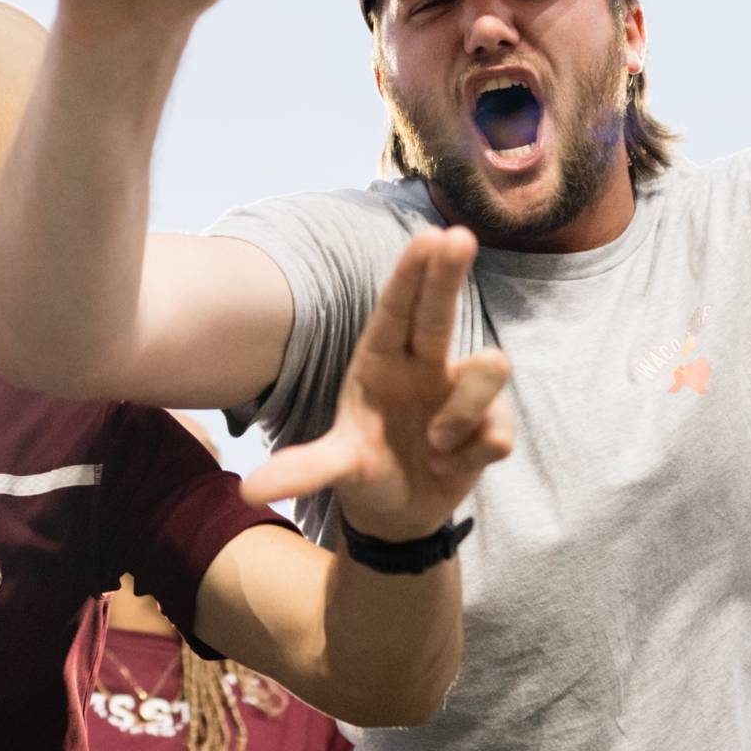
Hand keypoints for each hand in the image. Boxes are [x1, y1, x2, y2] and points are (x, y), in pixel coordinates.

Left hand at [244, 228, 511, 539]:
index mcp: (382, 361)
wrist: (399, 514)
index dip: (412, 274)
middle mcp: (424, 365)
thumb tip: (251, 489)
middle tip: (460, 236)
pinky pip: (499, 430)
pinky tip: (449, 467)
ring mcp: (460, 391)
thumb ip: (304, 471)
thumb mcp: (336, 467)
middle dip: (449, 274)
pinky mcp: (490, 423)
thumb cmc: (365, 470)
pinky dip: (473, 455)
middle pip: (441, 311)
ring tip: (433, 448)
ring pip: (489, 369)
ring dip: (461, 413)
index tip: (430, 237)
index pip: (397, 309)